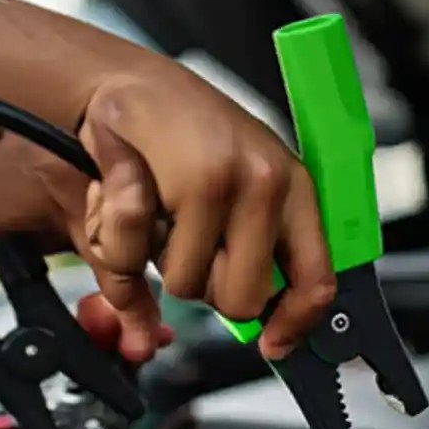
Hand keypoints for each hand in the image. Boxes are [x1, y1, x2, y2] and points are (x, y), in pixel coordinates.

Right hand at [18, 57, 336, 363]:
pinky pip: (134, 254)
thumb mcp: (239, 190)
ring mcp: (219, 178)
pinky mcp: (164, 176)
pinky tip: (120, 195)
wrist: (130, 84)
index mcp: (294, 189)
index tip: (272, 345)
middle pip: (240, 299)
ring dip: (153, 258)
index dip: (294, 324)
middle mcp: (265, 183)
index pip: (316, 278)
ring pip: (183, 283)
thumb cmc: (188, 139)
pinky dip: (111, 239)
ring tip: (154, 210)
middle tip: (184, 245)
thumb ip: (251, 257)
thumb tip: (267, 339)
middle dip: (204, 286)